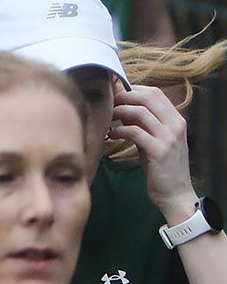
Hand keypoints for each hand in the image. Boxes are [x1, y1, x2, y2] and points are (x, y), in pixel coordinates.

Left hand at [111, 85, 197, 222]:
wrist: (175, 193)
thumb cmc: (160, 166)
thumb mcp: (155, 139)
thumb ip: (143, 122)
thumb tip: (121, 105)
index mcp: (176, 119)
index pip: (155, 93)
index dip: (132, 90)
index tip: (115, 96)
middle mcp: (176, 125)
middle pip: (147, 97)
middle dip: (123, 97)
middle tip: (108, 105)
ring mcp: (169, 138)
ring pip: (140, 112)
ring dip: (118, 112)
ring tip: (107, 120)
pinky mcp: (160, 151)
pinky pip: (135, 132)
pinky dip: (119, 130)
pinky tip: (112, 135)